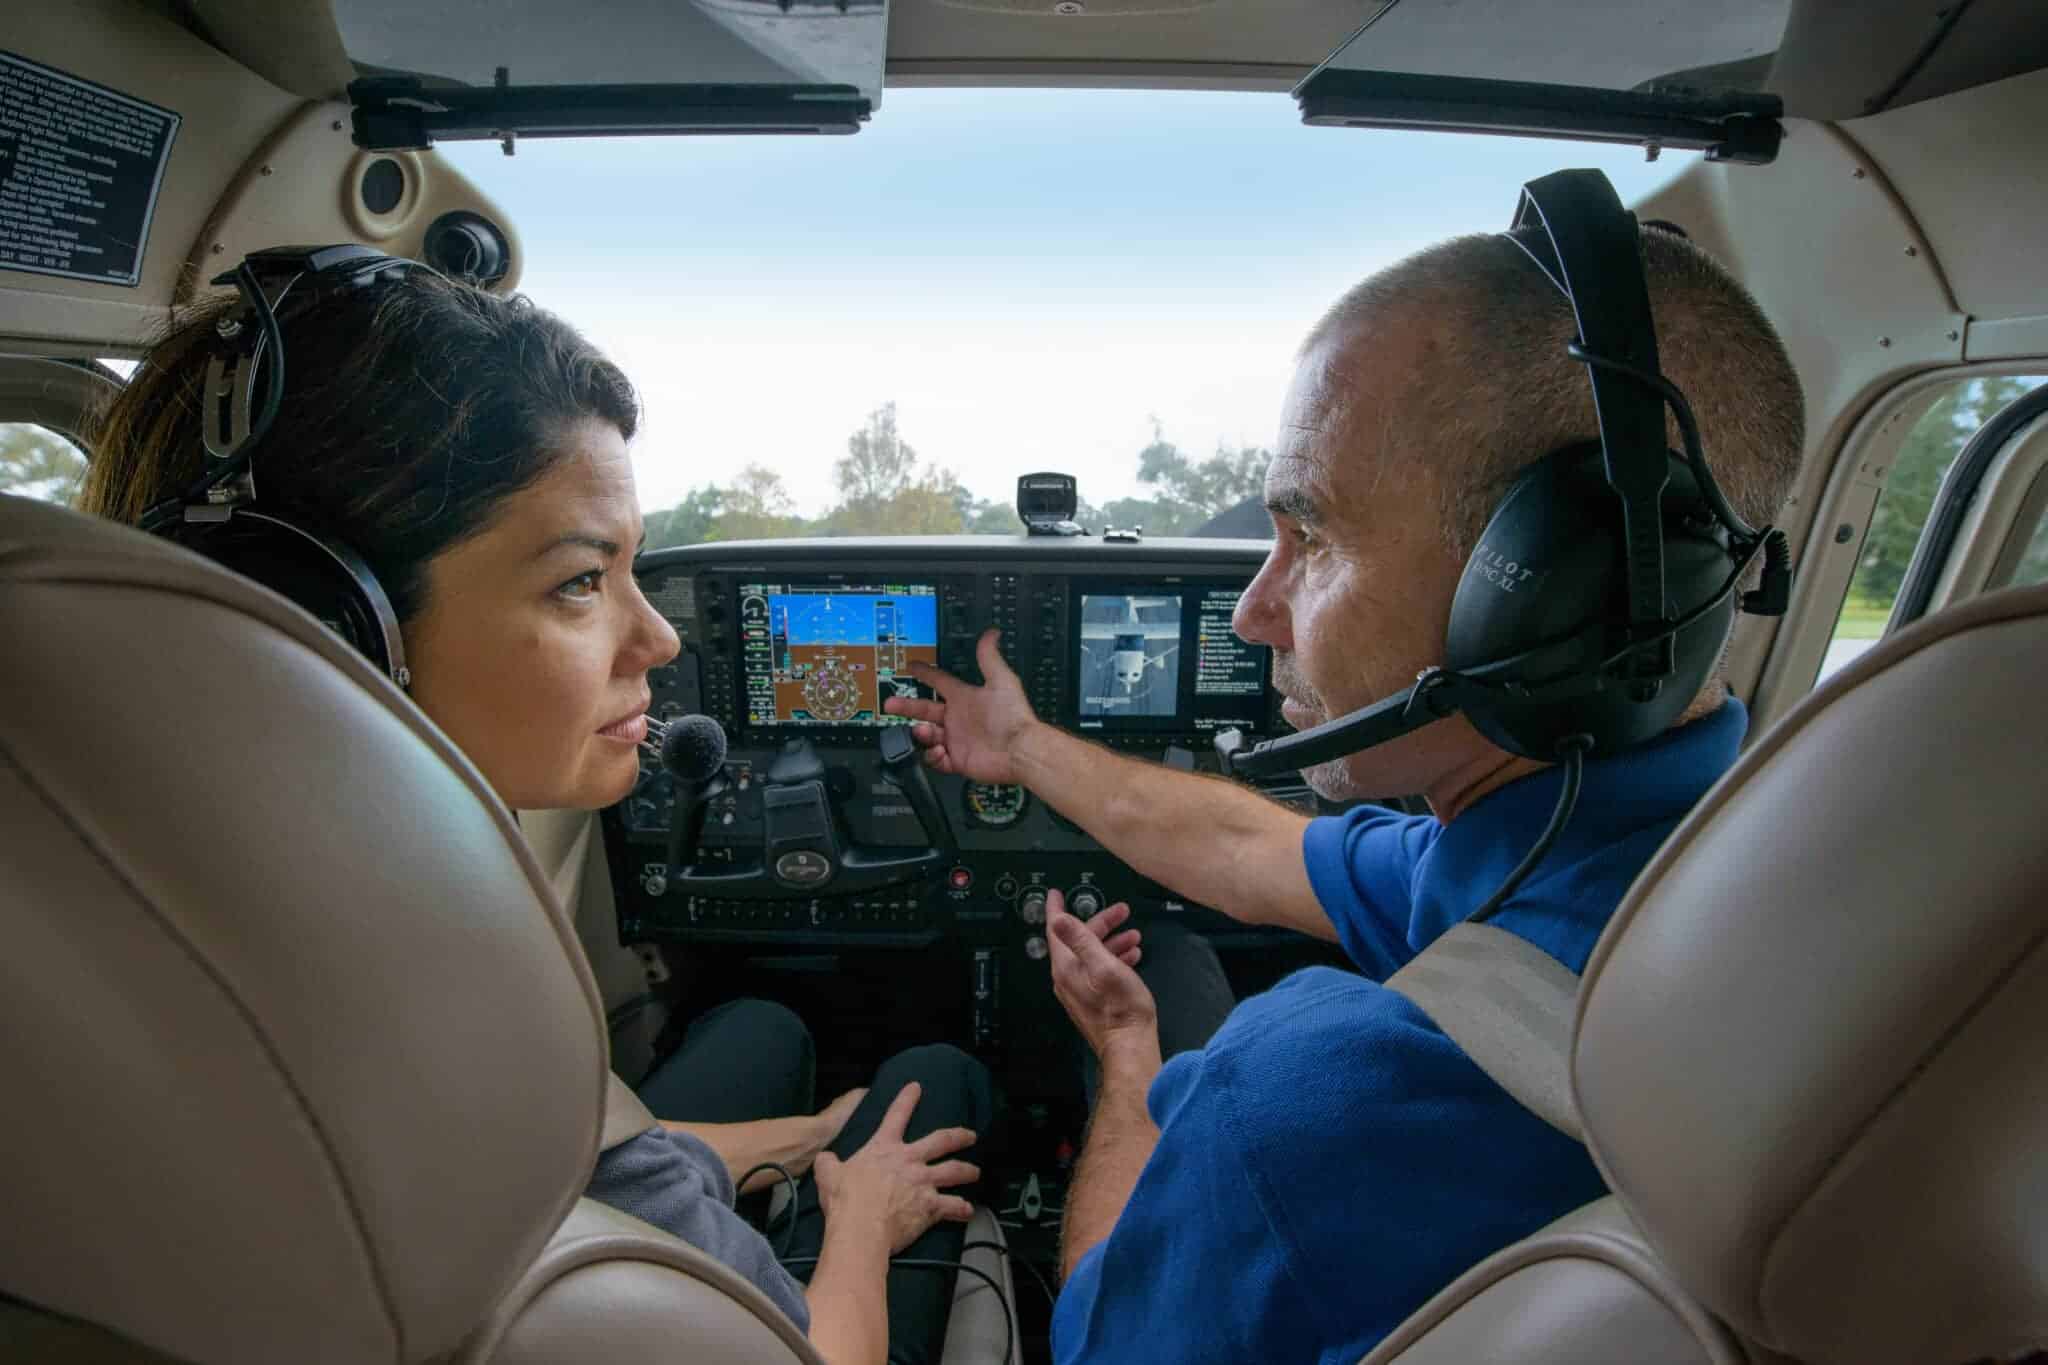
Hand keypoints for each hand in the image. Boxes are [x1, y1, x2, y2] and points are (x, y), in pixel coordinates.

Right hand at [813, 1082, 979, 1254]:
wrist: (861, 1226)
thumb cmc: (845, 1200)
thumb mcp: (828, 1175)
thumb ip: (828, 1163)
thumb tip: (825, 1159)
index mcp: (885, 1148)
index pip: (896, 1116)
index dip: (906, 1099)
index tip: (917, 1087)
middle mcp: (910, 1161)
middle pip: (941, 1141)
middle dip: (958, 1136)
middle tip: (970, 1135)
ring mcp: (924, 1182)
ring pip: (954, 1171)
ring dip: (967, 1171)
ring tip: (975, 1172)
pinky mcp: (931, 1206)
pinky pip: (953, 1206)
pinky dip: (962, 1209)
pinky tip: (968, 1211)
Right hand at [882, 629, 1036, 784]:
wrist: (1019, 749)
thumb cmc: (1013, 716)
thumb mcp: (1001, 681)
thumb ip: (989, 658)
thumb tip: (992, 633)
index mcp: (965, 698)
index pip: (940, 681)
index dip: (925, 673)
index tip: (912, 666)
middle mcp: (958, 718)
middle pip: (925, 709)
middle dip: (907, 706)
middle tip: (891, 704)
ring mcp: (957, 740)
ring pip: (928, 735)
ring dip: (921, 732)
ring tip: (925, 731)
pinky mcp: (958, 760)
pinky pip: (937, 759)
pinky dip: (933, 756)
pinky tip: (939, 751)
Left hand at [1047, 892, 1159, 1063]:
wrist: (1130, 1045)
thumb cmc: (1121, 1008)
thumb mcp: (1104, 966)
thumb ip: (1081, 940)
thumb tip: (1059, 920)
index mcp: (1066, 968)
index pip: (1056, 931)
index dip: (1056, 909)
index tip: (1055, 894)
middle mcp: (1068, 978)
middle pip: (1080, 941)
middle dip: (1101, 923)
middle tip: (1121, 911)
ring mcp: (1080, 990)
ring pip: (1092, 956)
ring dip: (1112, 941)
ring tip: (1134, 935)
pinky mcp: (1093, 999)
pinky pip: (1099, 971)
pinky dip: (1114, 959)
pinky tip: (1131, 957)